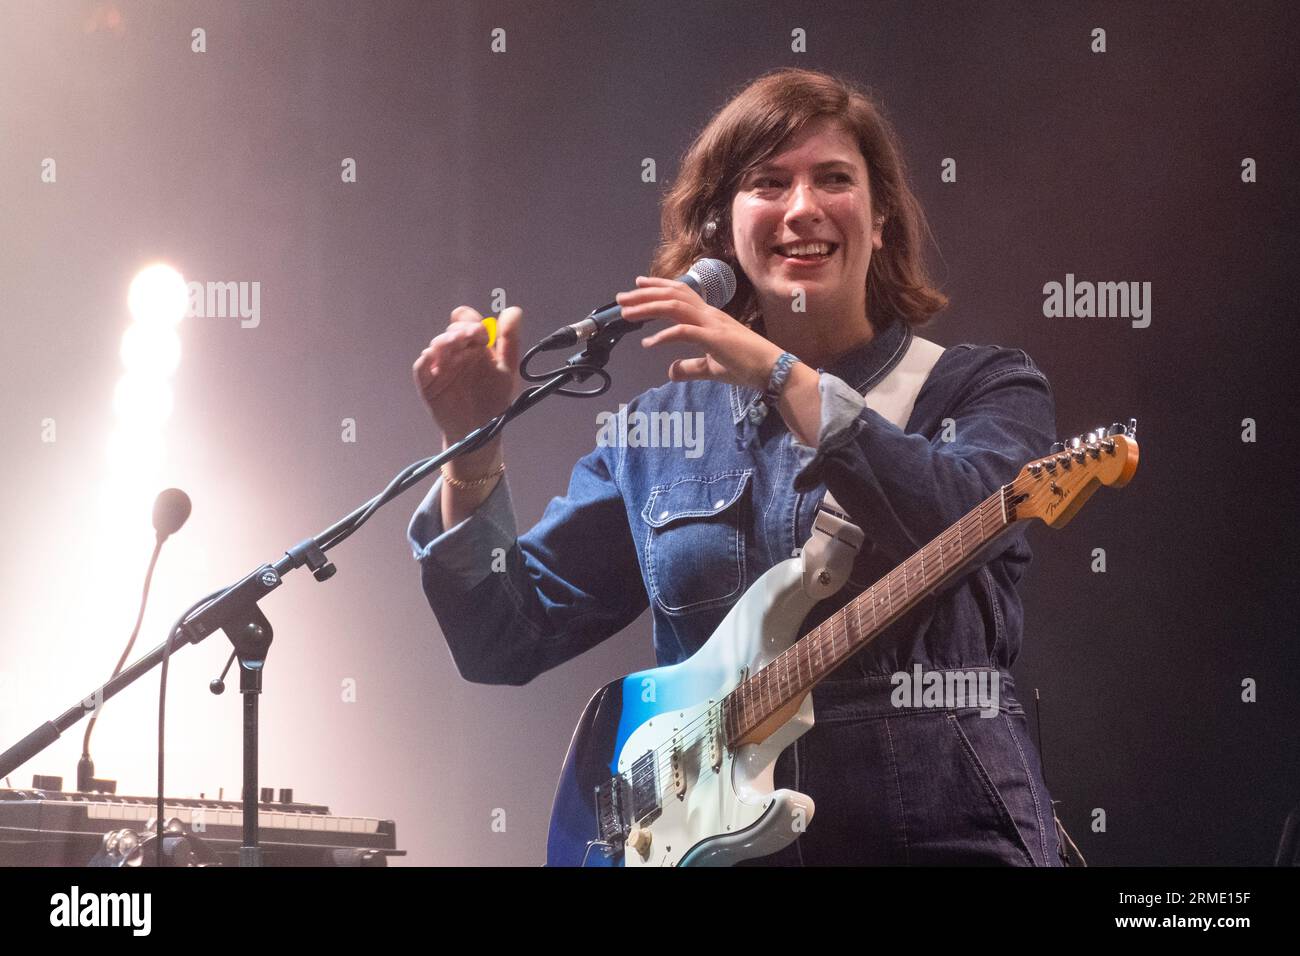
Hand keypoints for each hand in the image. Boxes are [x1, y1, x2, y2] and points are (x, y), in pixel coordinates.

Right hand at [412, 305, 521, 443]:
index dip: (471, 321)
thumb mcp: (508, 369)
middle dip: (460, 330)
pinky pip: (422, 367)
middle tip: (471, 336)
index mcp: (475, 346)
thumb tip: (514, 310)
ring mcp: (441, 366)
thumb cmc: (494, 399)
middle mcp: (456, 353)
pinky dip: (426, 360)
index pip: (468, 322)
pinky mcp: (428, 383)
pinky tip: (435, 357)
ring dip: (445, 341)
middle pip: (452, 331)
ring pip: (436, 345)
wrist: (482, 430)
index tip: (481, 332)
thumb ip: (510, 340)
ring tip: (455, 343)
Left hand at [615, 276, 782, 389]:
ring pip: (674, 307)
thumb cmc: (747, 366)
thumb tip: (670, 371)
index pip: (681, 293)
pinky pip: (684, 332)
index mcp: (710, 317)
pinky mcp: (714, 340)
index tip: (638, 284)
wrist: (772, 370)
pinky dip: (664, 336)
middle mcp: (709, 314)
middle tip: (621, 298)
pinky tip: (649, 343)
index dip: (659, 286)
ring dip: (648, 308)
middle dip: (644, 294)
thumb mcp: (712, 367)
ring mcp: (712, 325)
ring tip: (627, 313)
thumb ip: (690, 367)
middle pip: (673, 295)